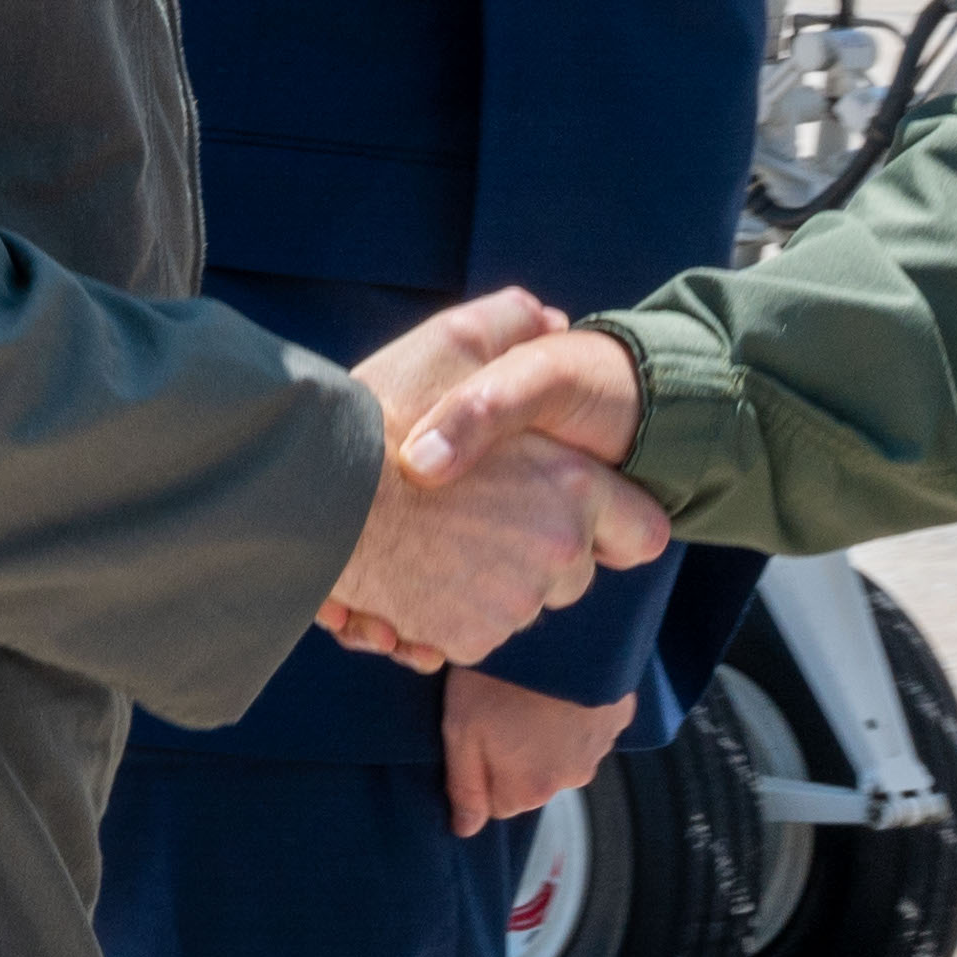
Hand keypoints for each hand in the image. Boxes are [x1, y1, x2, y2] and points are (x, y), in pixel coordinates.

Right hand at [317, 294, 666, 671]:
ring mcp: (512, 603)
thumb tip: (549, 317)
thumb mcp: (455, 339)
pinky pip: (479, 631)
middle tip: (488, 512)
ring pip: (525, 601)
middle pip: (576, 570)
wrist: (311, 494)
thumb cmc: (384, 412)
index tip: (585, 509)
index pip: (644, 530)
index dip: (618, 520)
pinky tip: (422, 567)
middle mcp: (556, 553)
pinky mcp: (467, 639)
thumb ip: (513, 321)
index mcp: (572, 488)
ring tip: (446, 534)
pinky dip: (455, 609)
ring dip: (498, 578)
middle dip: (545, 549)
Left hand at [441, 670, 635, 837]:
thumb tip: (465, 829)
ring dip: (551, 734)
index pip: (497, 803)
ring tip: (534, 691)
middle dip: (519, 754)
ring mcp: (600, 747)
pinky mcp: (620, 715)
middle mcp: (571, 779)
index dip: (483, 768)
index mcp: (529, 790)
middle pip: (535, 780)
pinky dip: (578, 712)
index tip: (479, 732)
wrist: (557, 625)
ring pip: (564, 754)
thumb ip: (464, 787)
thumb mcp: (460, 730)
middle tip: (506, 707)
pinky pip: (592, 725)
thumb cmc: (498, 677)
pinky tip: (563, 683)